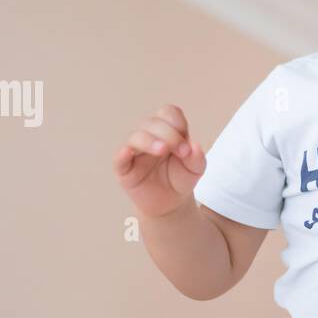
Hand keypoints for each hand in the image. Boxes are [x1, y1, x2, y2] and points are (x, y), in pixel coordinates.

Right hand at [113, 104, 206, 218]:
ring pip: (135, 136)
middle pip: (152, 123)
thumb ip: (197, 158)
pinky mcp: (124, 169)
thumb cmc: (180, 179)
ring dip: (149, 140)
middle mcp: (148, 136)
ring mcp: (134, 151)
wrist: (171, 204)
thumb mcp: (195, 169)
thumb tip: (194, 146)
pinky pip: (119, 158)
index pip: (168, 113)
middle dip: (170, 135)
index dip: (178, 124)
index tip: (187, 145)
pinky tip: (129, 152)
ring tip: (162, 150)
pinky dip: (123, 153)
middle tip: (183, 153)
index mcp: (167, 130)